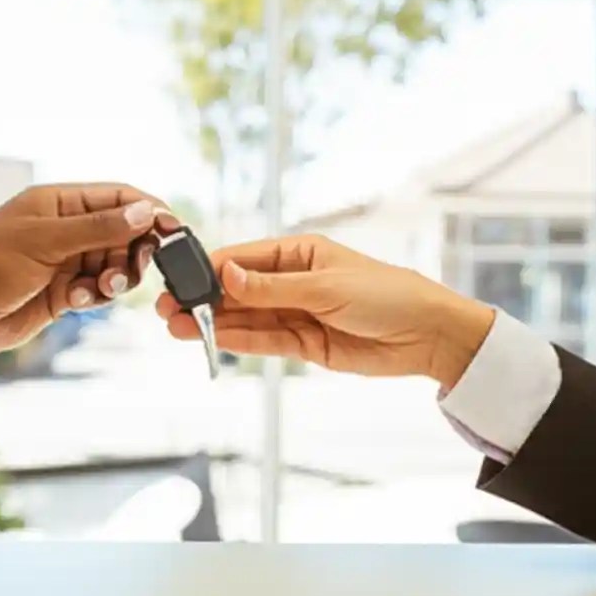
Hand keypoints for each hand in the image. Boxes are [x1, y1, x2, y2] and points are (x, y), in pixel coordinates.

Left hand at [0, 183, 176, 355]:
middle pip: (124, 234)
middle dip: (133, 252)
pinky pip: (98, 291)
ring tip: (98, 289)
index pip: (118, 198)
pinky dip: (95, 297)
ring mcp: (66, 261)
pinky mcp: (64, 292)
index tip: (173, 229)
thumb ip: (98, 228)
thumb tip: (145, 212)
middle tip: (131, 269)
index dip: (149, 211)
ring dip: (116, 278)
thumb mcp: (45, 241)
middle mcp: (67, 229)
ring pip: (115, 265)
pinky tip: (76, 301)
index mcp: (60, 203)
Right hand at [154, 235, 495, 390]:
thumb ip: (273, 288)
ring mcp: (298, 313)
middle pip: (239, 290)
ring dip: (214, 322)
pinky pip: (265, 341)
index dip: (210, 270)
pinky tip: (212, 339)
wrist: (427, 334)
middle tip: (167, 309)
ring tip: (177, 327)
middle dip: (205, 299)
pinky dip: (238, 341)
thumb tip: (228, 277)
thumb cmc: (386, 294)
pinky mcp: (306, 343)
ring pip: (247, 318)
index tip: (181, 280)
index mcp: (300, 253)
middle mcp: (294, 281)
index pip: (244, 258)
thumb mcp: (326, 286)